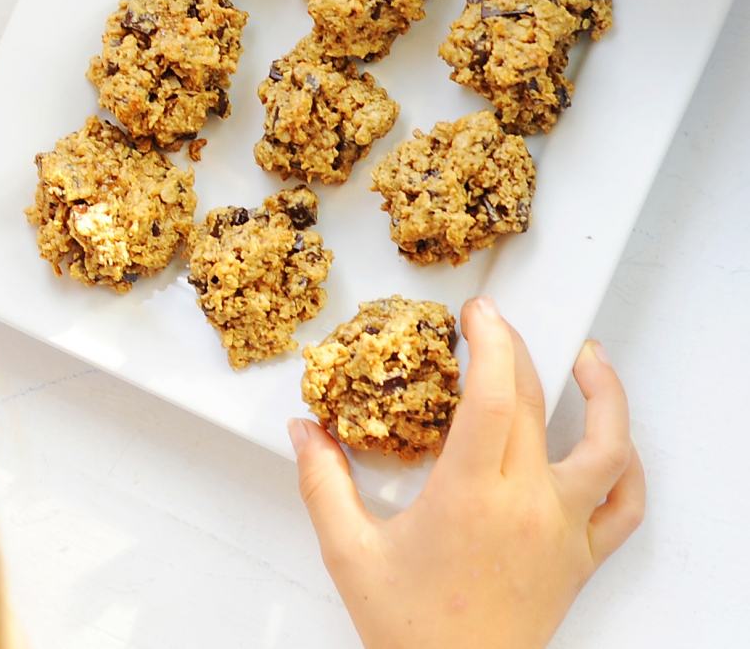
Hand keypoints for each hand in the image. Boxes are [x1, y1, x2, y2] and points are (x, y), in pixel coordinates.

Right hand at [290, 296, 644, 648]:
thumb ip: (322, 484)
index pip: (493, 398)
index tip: (477, 314)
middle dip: (516, 350)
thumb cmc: (410, 631)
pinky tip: (614, 444)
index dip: (491, 343)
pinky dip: (627, 468)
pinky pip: (624, 507)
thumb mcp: (349, 552)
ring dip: (605, 395)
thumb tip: (304, 432)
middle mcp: (526, 507)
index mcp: (470, 497)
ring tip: (586, 360)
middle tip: (492, 324)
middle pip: (534, 405)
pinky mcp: (580, 559)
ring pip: (608, 449)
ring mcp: (561, 532)